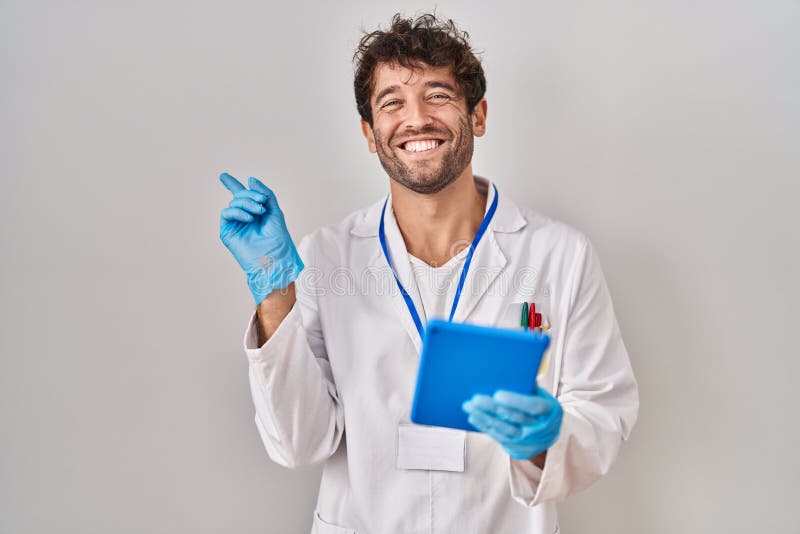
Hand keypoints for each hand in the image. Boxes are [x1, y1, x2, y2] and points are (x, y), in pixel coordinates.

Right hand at [218, 172, 303, 304]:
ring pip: (233, 202)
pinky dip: (237, 211)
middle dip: (250, 195)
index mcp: (254, 212)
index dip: (232, 184)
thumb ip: (265, 194)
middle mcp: (243, 217)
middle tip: (262, 202)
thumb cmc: (278, 238)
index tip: (223, 176)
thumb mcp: (275, 211)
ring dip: (247, 203)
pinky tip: (249, 218)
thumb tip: (250, 179)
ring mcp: (235, 225)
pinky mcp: (228, 232)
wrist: (275, 258)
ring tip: (259, 211)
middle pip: (239, 196)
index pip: (241, 196)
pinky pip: (227, 213)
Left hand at [462, 389, 562, 460]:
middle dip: (493, 408)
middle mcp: (540, 428)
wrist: (549, 433)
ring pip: (504, 429)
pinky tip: (474, 417)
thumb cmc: (541, 405)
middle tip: (476, 399)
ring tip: (469, 406)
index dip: (515, 401)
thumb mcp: (542, 394)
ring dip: (484, 417)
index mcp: (549, 410)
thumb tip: (510, 373)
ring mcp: (528, 441)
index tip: (497, 394)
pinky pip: (499, 436)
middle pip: (514, 418)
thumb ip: (529, 386)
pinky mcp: (517, 448)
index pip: (533, 406)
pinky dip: (485, 426)